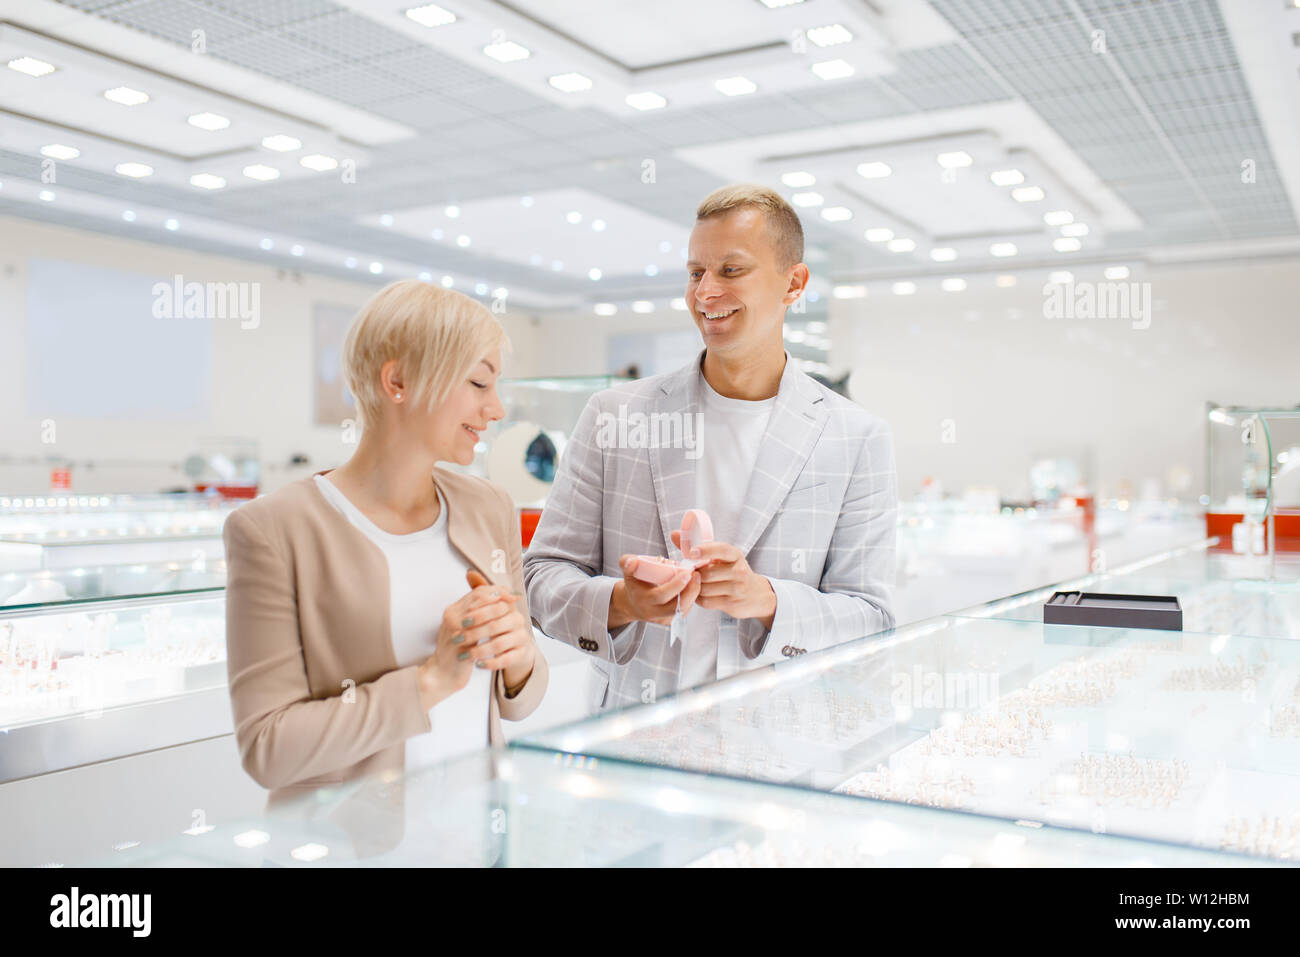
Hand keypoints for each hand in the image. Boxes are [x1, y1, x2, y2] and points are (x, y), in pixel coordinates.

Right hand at [418, 571, 531, 708]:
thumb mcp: (463, 626)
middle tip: (514, 600)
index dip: (495, 590)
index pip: (476, 592)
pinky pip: (480, 635)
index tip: (509, 593)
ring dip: (498, 612)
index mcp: (452, 611)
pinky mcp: (460, 647)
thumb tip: (498, 597)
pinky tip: (504, 631)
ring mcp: (455, 632)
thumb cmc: (455, 648)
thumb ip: (475, 612)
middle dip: (499, 598)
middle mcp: (452, 618)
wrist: (442, 672)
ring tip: (511, 613)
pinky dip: (494, 631)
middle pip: (479, 598)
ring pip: (480, 614)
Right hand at [608, 554, 700, 628]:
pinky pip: (684, 611)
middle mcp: (653, 612)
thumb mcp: (628, 572)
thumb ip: (627, 563)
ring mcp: (663, 619)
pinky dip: (690, 599)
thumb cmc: (634, 584)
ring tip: (696, 579)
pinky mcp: (670, 621)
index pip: (660, 596)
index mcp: (643, 599)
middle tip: (697, 575)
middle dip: (691, 591)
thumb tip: (632, 561)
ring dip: (693, 594)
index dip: (676, 585)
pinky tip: (693, 587)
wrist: (633, 603)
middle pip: (676, 607)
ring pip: (683, 609)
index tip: (687, 573)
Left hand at [674, 533, 775, 628]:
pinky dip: (700, 599)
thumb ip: (698, 548)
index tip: (691, 552)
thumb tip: (674, 534)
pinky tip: (703, 594)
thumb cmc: (733, 572)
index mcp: (735, 555)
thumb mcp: (722, 557)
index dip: (705, 550)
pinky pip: (706, 601)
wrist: (756, 595)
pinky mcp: (732, 603)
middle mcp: (739, 570)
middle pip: (706, 573)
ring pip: (704, 588)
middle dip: (695, 574)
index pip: (721, 549)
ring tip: (698, 584)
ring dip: (696, 587)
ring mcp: (737, 588)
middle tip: (692, 574)